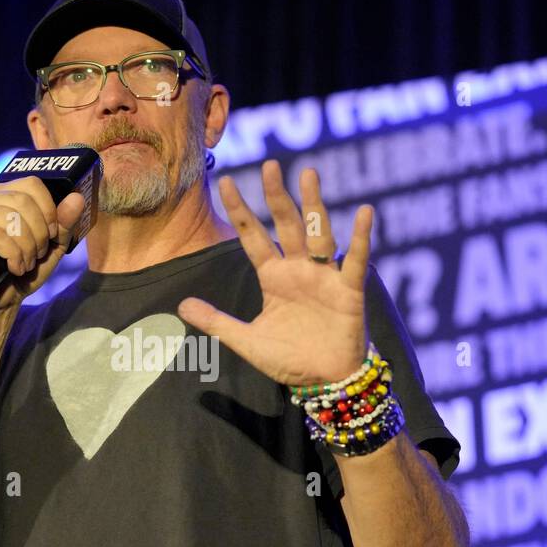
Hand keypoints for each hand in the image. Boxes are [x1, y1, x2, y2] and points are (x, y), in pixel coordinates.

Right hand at [0, 176, 85, 311]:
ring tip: (25, 264)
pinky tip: (13, 267)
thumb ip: (65, 223)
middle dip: (38, 234)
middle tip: (37, 254)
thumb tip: (76, 198)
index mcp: (2, 195)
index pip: (31, 184)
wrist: (3, 301)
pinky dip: (12, 255)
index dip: (48, 211)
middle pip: (22, 201)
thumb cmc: (25, 270)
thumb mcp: (53, 246)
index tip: (51, 234)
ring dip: (26, 248)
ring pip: (9, 218)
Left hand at [177, 160, 373, 385]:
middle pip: (286, 225)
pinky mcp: (349, 291)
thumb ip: (217, 322)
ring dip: (314, 205)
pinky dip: (361, 239)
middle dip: (277, 196)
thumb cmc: (289, 359)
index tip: (225, 182)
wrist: (324, 382)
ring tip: (309, 174)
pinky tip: (364, 212)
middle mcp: (298, 269)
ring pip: (318, 233)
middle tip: (270, 165)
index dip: (240, 211)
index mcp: (273, 277)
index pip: (253, 237)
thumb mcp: (246, 341)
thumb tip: (181, 305)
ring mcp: (324, 277)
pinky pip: (356, 261)